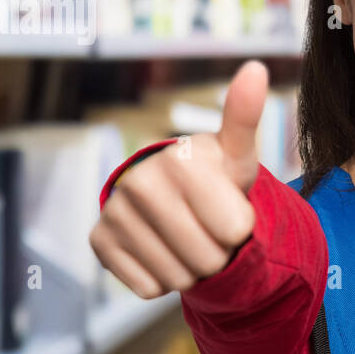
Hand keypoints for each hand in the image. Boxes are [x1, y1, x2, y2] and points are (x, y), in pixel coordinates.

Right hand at [90, 60, 269, 297]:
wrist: (168, 195)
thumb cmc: (213, 176)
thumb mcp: (237, 153)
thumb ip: (245, 117)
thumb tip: (256, 66)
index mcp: (182, 159)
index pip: (236, 232)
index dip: (240, 228)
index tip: (227, 207)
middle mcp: (140, 181)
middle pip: (209, 258)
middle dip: (217, 252)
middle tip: (207, 226)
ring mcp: (115, 211)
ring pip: (179, 278)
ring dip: (191, 268)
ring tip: (186, 237)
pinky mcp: (98, 241)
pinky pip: (149, 287)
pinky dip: (161, 279)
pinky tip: (160, 249)